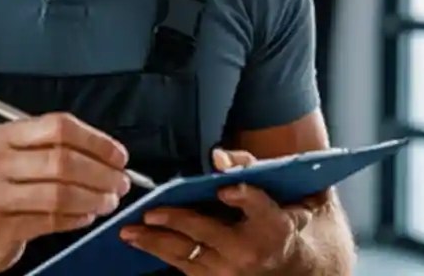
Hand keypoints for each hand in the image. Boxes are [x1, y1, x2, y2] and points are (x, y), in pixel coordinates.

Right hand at [0, 113, 132, 272]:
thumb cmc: (6, 188)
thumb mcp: (23, 159)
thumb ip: (61, 151)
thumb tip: (114, 160)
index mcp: (5, 134)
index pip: (59, 126)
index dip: (96, 141)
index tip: (120, 158)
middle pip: (62, 161)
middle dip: (101, 174)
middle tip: (122, 184)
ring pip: (59, 194)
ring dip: (94, 199)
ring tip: (110, 203)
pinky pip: (50, 220)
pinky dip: (76, 219)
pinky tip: (87, 217)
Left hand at [119, 149, 313, 274]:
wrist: (292, 269)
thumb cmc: (282, 221)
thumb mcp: (282, 191)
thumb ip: (251, 167)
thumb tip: (218, 158)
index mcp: (275, 224)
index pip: (260, 207)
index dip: (244, 197)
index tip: (225, 189)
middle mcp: (251, 251)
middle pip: (210, 232)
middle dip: (179, 222)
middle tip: (151, 213)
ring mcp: (231, 272)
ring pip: (188, 255)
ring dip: (156, 243)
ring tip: (130, 232)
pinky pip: (183, 267)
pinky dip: (160, 254)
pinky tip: (141, 243)